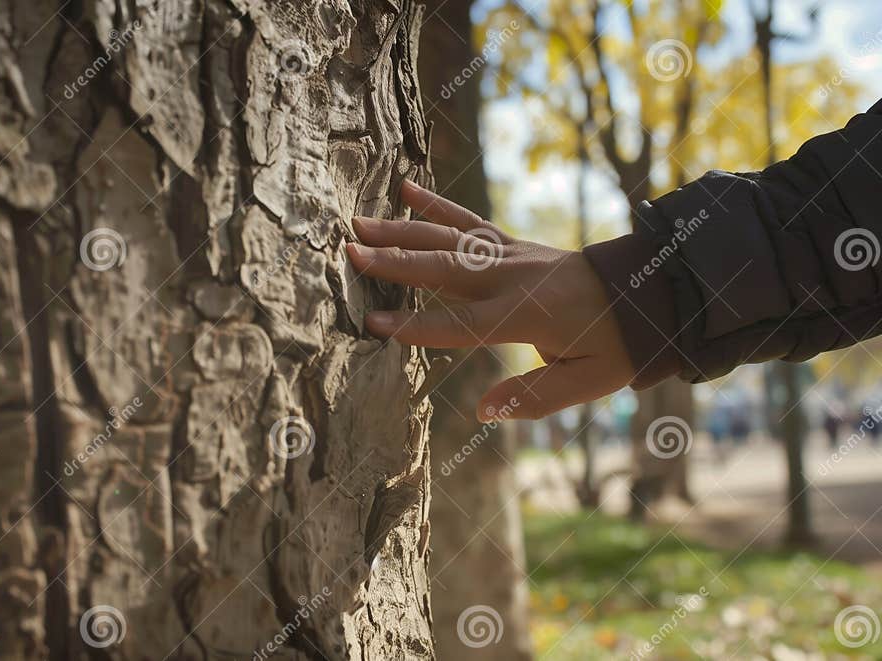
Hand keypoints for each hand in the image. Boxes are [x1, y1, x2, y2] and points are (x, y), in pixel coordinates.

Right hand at [346, 180, 634, 421]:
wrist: (643, 295)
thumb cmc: (614, 345)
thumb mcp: (585, 383)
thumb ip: (532, 398)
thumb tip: (481, 414)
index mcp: (524, 315)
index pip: (460, 323)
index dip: (416, 325)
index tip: (373, 323)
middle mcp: (511, 278)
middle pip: (443, 268)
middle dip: (395, 261)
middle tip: (350, 253)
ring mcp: (510, 254)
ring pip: (448, 238)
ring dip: (402, 230)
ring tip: (359, 222)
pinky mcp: (511, 244)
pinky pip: (468, 220)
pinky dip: (437, 205)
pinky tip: (406, 188)